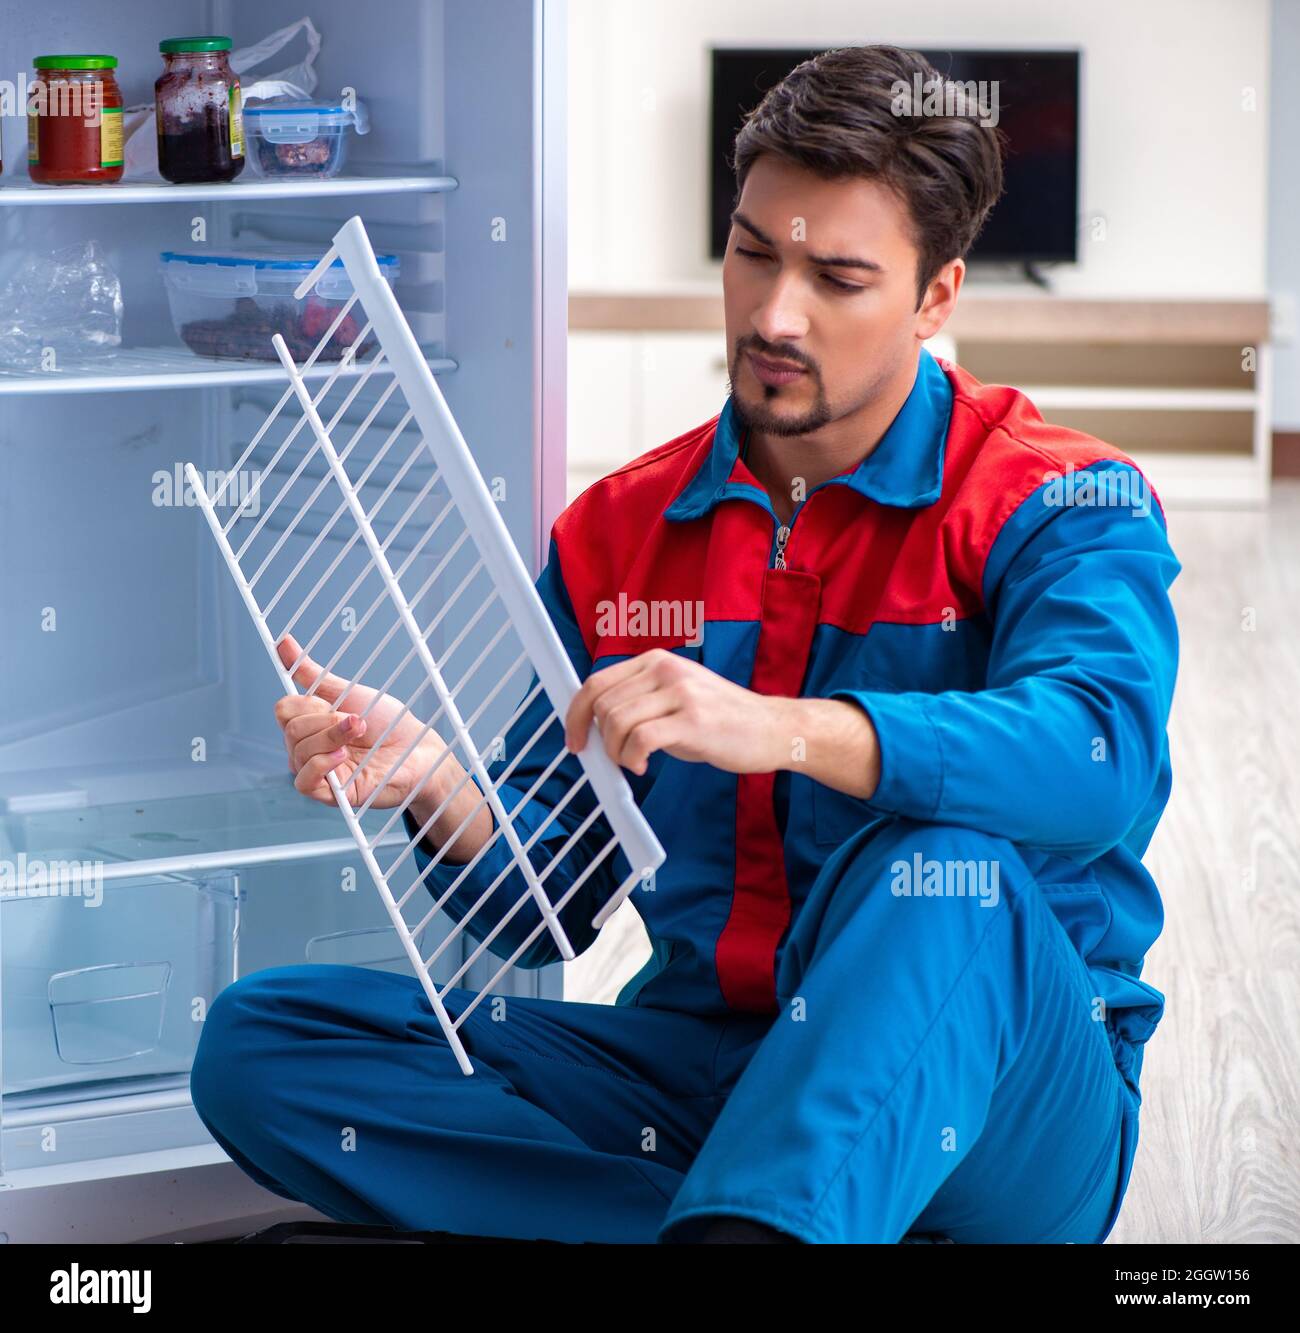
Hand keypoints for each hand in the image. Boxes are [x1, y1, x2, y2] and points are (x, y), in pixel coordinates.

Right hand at [273, 634, 457, 810]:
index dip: (310, 703)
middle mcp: (309, 748)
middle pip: (290, 730)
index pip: (283, 710)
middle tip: (358, 721)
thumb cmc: (388, 722)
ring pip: (297, 752)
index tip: (340, 704)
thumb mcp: (347, 692)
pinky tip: (343, 756)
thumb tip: (282, 642)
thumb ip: (312, 673)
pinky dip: (320, 765)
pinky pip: (303, 782)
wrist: (419, 748)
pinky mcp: (331, 794)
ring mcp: (319, 772)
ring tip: (359, 735)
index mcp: (310, 724)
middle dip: (326, 720)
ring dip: (332, 737)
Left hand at [563, 648, 790, 775]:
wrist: (772, 728)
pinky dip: (632, 759)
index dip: (575, 714)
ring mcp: (680, 693)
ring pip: (618, 722)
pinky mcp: (693, 720)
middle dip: (600, 739)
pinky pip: (640, 740)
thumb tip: (595, 724)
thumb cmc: (722, 719)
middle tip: (615, 759)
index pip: (597, 682)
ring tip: (635, 763)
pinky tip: (644, 766)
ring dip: (617, 752)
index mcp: (657, 661)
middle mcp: (666, 670)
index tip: (574, 741)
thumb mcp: (675, 698)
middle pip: (604, 705)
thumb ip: (639, 703)